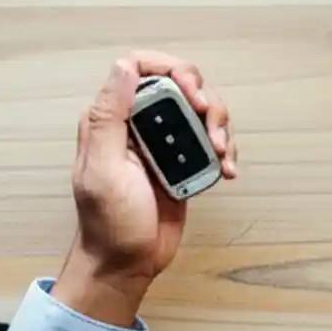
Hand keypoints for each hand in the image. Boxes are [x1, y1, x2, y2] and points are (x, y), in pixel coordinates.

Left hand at [53, 51, 237, 326]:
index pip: (141, 68)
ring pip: (202, 111)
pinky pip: (211, 142)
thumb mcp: (104, 168)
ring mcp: (164, 143)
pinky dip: (224, 152)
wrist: (126, 264)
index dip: (172, 70)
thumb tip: (125, 66)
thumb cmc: (108, 221)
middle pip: (181, 84)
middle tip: (212, 130)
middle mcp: (139, 123)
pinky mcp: (184, 163)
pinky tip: (227, 171)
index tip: (192, 95)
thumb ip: (110, 116)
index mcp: (112, 118)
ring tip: (221, 155)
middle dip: (205, 100)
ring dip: (219, 128)